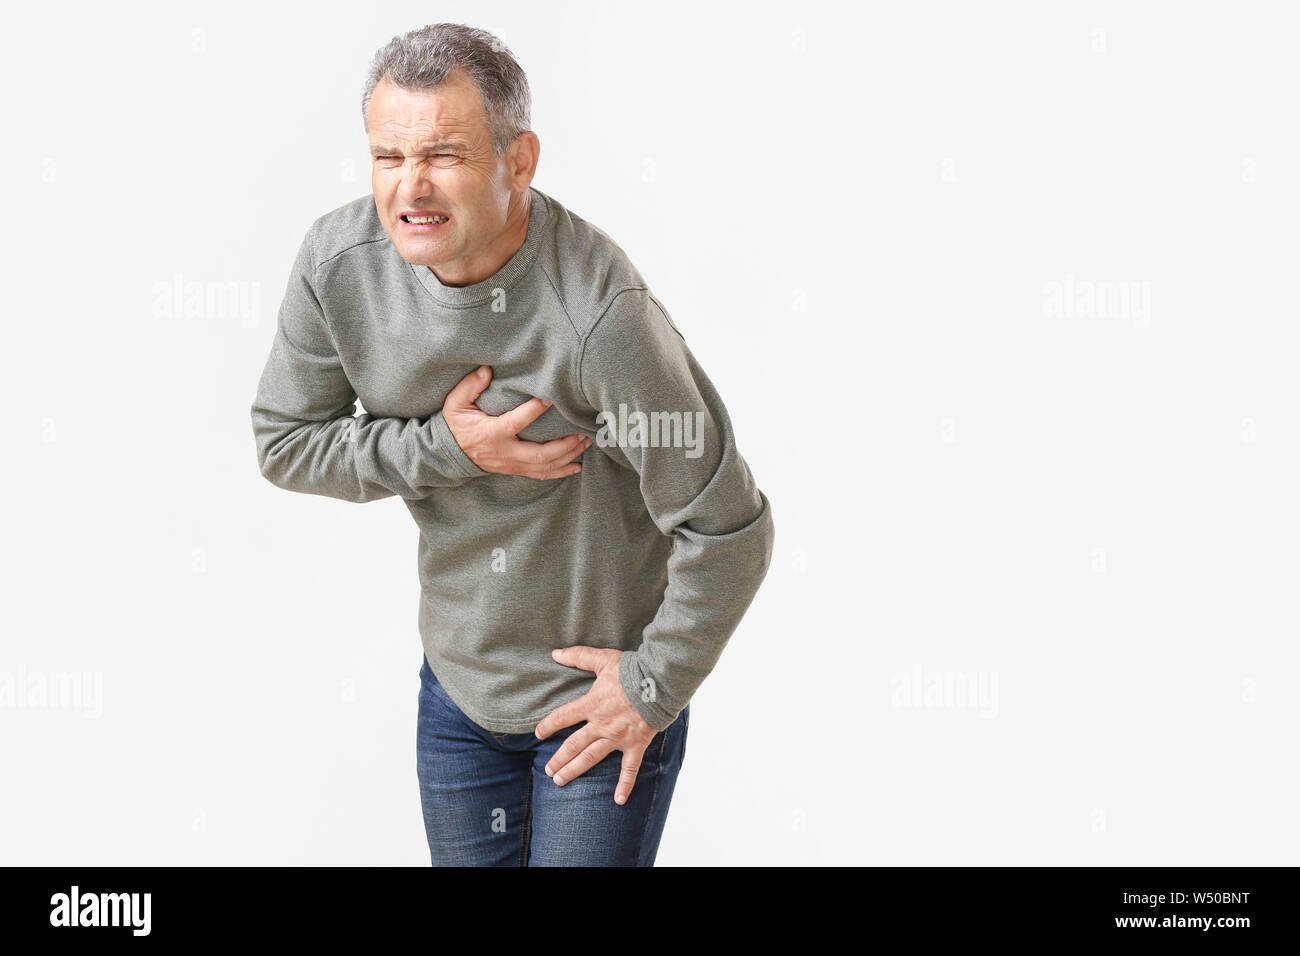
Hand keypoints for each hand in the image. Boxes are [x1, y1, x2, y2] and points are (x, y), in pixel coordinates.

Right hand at [442, 365, 590, 478]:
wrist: (448, 455)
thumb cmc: (455, 425)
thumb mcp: (456, 403)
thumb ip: (470, 386)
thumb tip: (487, 370)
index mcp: (492, 433)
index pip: (517, 422)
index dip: (534, 411)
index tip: (551, 398)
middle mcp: (506, 452)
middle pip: (540, 454)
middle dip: (565, 444)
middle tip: (582, 431)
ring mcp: (512, 464)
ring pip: (545, 465)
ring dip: (568, 455)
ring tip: (586, 442)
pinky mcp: (516, 469)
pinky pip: (541, 474)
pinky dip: (561, 471)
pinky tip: (577, 466)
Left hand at [535, 646, 657, 804]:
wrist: (659, 681)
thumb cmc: (632, 669)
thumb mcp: (603, 659)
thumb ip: (579, 656)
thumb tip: (555, 653)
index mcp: (591, 705)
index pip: (563, 717)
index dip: (549, 725)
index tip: (539, 733)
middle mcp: (600, 725)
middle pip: (573, 745)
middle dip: (559, 759)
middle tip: (548, 771)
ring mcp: (617, 737)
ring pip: (591, 758)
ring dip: (574, 770)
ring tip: (560, 781)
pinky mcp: (635, 744)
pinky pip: (629, 769)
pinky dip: (625, 785)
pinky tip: (618, 800)